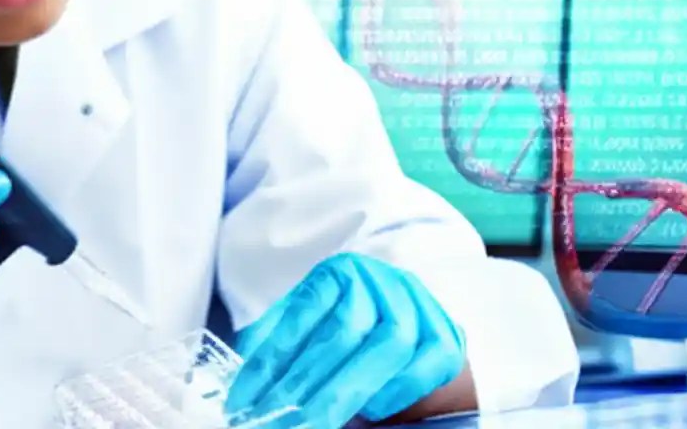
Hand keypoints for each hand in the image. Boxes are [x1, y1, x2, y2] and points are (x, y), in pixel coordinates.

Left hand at [226, 253, 465, 428]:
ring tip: (311, 425)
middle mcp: (381, 280)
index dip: (271, 362)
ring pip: (388, 345)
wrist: (401, 334)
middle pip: (343, 332)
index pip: (302, 315)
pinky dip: (395, 391)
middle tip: (273, 422)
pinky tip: (369, 409)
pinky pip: (426, 364)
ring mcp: (418, 305)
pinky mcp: (445, 335)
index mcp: (338, 273)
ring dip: (347, 392)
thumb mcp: (302, 332)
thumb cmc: (342, 336)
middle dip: (303, 387)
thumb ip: (272, 350)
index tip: (244, 401)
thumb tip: (240, 392)